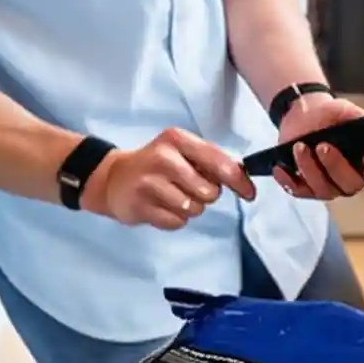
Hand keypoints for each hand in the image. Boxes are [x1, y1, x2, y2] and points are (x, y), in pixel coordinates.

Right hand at [80, 128, 256, 229]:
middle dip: (207, 195)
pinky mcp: (139, 206)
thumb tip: (243, 181)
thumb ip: (211, 162)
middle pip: (209, 191)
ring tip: (173, 197)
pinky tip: (161, 206)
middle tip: (190, 188)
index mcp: (178, 139)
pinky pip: (176, 223)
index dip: (239, 181)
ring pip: (194, 209)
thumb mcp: (183, 152)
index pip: (220, 163)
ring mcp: (149, 183)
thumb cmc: (158, 164)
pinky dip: (174, 219)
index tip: (249, 194)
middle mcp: (163, 157)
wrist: (113, 178)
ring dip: (190, 208)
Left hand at [272, 94, 363, 199]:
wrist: (305, 115)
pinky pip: (299, 192)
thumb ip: (357, 118)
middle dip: (336, 167)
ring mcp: (330, 185)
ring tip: (299, 147)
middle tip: (323, 145)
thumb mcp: (345, 110)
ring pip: (324, 190)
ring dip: (310, 170)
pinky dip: (289, 181)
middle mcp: (353, 177)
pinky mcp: (307, 187)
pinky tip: (280, 168)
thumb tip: (363, 124)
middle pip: (352, 185)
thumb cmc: (330, 114)